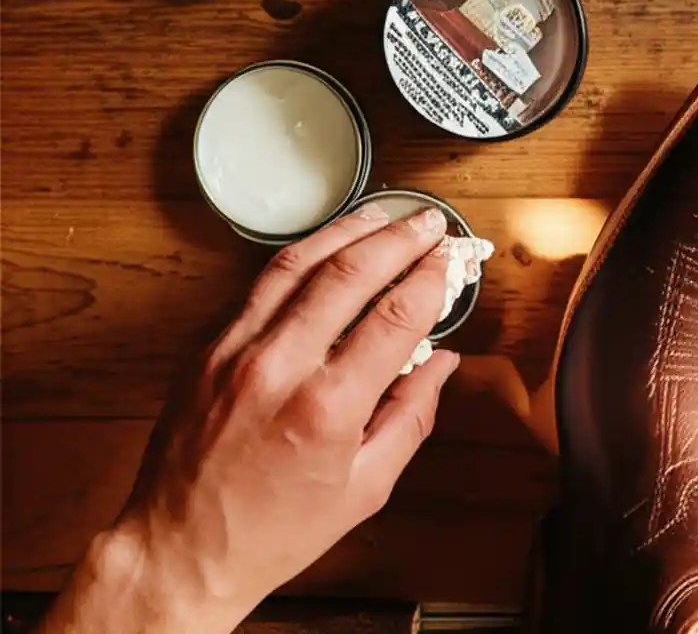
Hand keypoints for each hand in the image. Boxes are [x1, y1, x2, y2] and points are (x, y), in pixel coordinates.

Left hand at [40, 203, 460, 633]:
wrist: (182, 548)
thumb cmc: (275, 530)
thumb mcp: (367, 487)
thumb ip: (411, 416)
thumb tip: (443, 364)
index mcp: (327, 408)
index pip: (395, 317)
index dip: (430, 280)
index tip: (450, 262)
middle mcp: (278, 367)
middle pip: (348, 273)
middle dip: (397, 240)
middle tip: (428, 223)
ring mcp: (233, 350)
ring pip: (296, 264)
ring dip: (346, 231)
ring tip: (382, 214)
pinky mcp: (205, 348)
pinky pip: (258, 286)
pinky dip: (299, 259)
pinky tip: (325, 249)